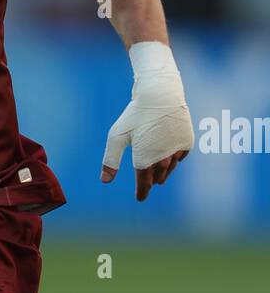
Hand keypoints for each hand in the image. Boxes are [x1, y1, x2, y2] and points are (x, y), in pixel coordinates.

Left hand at [101, 51, 194, 201]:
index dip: (142, 192)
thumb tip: (105, 181)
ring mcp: (176, 151)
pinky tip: (171, 158)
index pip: (144, 184)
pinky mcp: (187, 142)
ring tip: (159, 176)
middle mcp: (162, 160)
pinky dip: (174, 158)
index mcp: (144, 161)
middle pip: (157, 177)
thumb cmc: (135, 115)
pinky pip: (180, 157)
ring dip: (163, 172)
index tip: (140, 198)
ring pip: (169, 168)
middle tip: (149, 185)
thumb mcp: (117, 136)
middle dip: (152, 181)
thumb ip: (110, 160)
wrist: (161, 95)